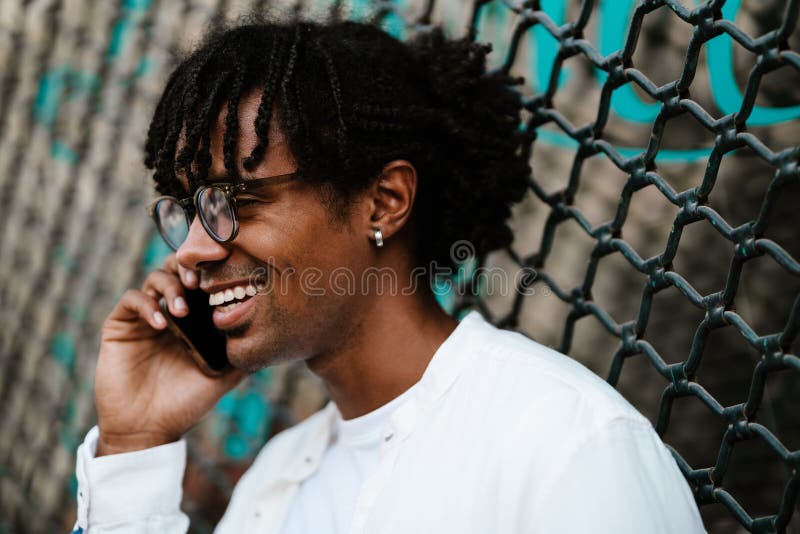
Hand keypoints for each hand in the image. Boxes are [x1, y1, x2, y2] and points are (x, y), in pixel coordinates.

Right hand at [94, 254, 245, 455]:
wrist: (147, 429)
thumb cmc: (185, 403)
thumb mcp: (222, 377)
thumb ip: (242, 354)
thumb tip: (270, 335)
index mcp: (195, 320)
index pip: (204, 282)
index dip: (213, 274)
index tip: (226, 278)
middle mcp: (170, 313)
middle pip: (178, 270)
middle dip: (190, 270)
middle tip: (200, 283)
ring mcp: (144, 317)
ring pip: (155, 279)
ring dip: (171, 287)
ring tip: (182, 310)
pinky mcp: (120, 326)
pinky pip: (131, 300)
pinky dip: (146, 305)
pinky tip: (161, 324)